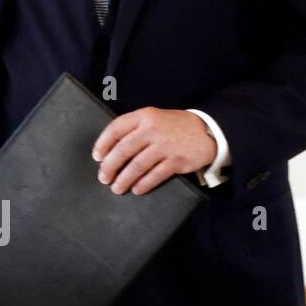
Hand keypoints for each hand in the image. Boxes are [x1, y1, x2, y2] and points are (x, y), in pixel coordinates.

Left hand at [91, 107, 217, 194]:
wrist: (208, 131)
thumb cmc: (173, 126)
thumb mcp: (153, 118)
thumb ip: (133, 128)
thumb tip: (109, 150)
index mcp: (143, 116)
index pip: (116, 128)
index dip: (103, 144)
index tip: (97, 157)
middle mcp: (152, 129)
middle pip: (123, 149)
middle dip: (110, 166)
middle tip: (103, 177)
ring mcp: (165, 145)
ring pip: (137, 165)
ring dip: (124, 179)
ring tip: (116, 188)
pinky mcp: (177, 161)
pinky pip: (155, 175)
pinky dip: (143, 184)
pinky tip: (136, 189)